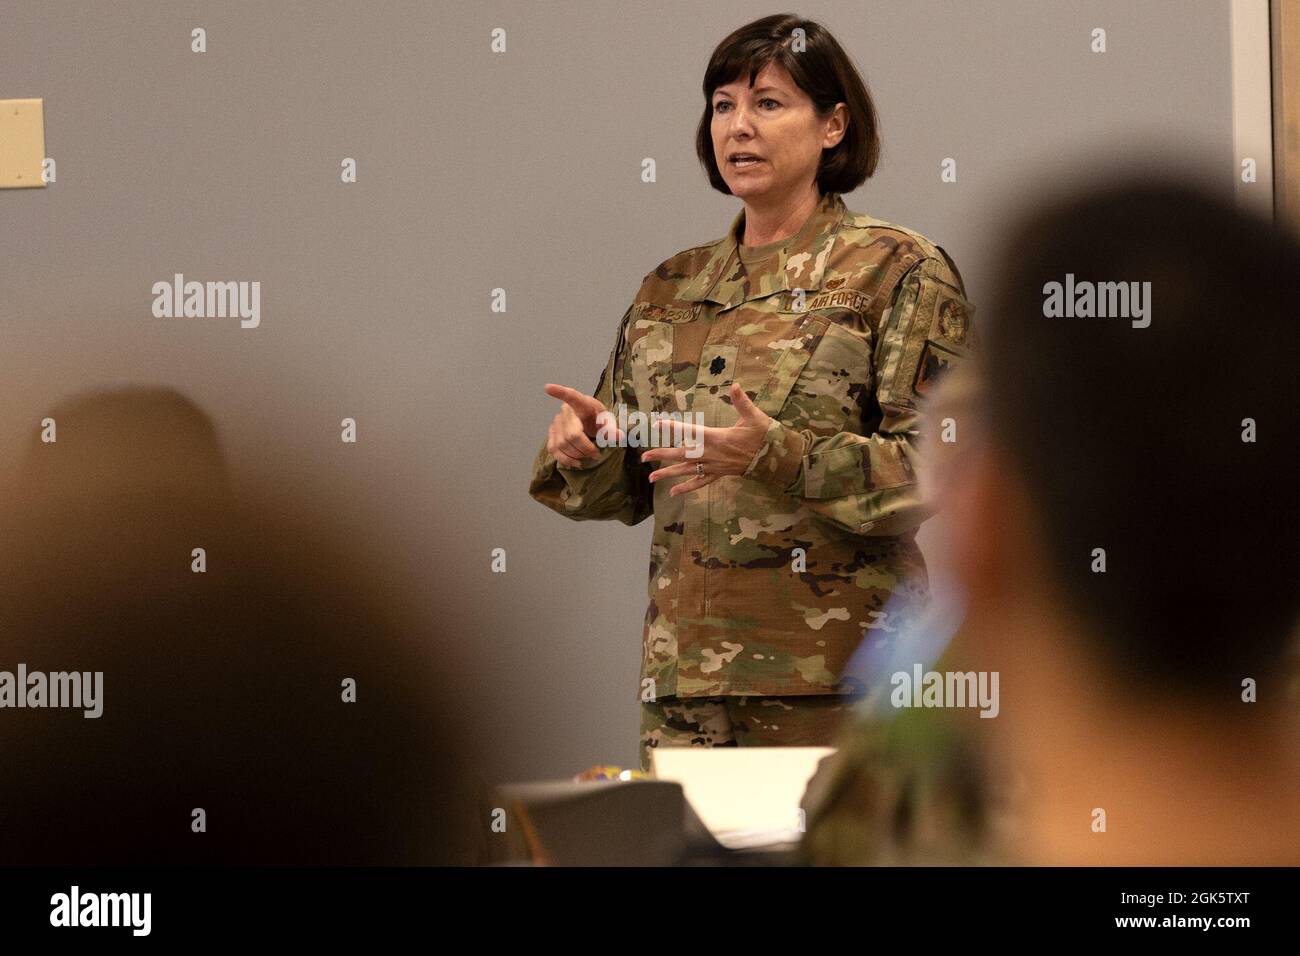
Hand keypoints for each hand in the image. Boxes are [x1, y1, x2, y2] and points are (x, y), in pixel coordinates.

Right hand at [543, 384, 623, 467]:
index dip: (559, 392)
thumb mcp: (609, 422)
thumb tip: (619, 436)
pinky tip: (575, 463)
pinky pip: (553, 449)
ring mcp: (556, 423)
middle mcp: (566, 411)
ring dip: (576, 455)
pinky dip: (564, 459)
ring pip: (562, 444)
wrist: (591, 424)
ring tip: (586, 457)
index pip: (571, 396)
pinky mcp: (552, 435)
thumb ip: (612, 429)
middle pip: (571, 434)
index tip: (548, 388)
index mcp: (582, 404)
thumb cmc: (599, 419)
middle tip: (595, 454)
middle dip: (584, 448)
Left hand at [640, 383, 770, 496]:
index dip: (673, 427)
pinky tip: (673, 492)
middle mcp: (711, 454)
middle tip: (643, 457)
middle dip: (662, 455)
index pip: (690, 431)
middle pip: (682, 455)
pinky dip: (686, 487)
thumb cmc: (763, 436)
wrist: (773, 459)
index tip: (657, 425)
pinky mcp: (718, 474)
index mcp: (717, 438)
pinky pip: (700, 482)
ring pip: (687, 471)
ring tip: (651, 478)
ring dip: (668, 474)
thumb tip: (735, 385)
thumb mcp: (754, 417)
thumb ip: (742, 402)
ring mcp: (714, 466)